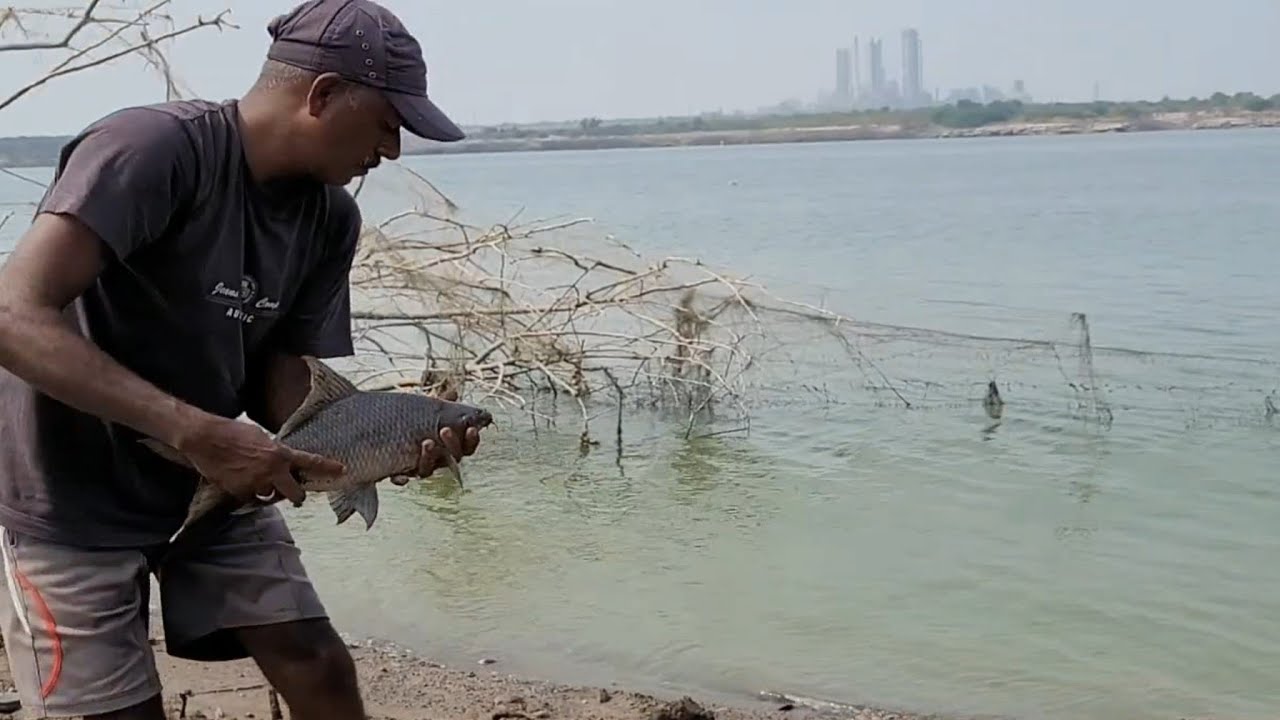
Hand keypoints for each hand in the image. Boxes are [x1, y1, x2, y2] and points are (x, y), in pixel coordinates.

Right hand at [175, 414, 345, 503]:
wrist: (206, 439)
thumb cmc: (232, 433)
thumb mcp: (260, 437)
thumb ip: (274, 450)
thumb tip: (279, 458)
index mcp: (280, 454)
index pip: (310, 461)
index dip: (328, 467)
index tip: (342, 470)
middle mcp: (272, 471)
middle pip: (295, 494)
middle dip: (296, 496)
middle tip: (295, 496)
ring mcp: (256, 484)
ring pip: (270, 497)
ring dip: (267, 492)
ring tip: (254, 479)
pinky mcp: (240, 492)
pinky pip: (250, 499)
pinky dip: (247, 493)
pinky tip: (238, 480)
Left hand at [391, 387, 484, 484]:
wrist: (386, 432)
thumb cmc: (415, 420)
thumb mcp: (428, 410)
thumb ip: (441, 405)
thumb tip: (453, 393)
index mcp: (449, 447)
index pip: (467, 447)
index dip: (471, 440)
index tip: (471, 428)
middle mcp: (437, 461)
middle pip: (451, 458)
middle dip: (451, 445)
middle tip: (445, 430)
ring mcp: (420, 468)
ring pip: (428, 469)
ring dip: (429, 457)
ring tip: (426, 442)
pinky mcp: (401, 473)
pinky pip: (402, 479)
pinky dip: (401, 478)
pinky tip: (399, 476)